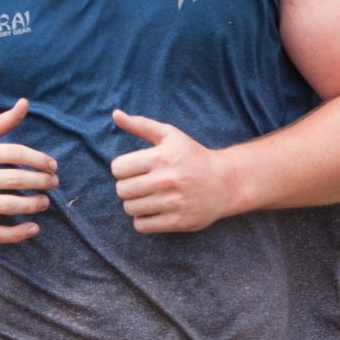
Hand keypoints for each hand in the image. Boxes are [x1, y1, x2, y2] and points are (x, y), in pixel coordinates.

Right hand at [0, 98, 56, 243]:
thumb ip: (2, 121)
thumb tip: (25, 103)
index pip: (15, 153)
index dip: (39, 159)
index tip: (52, 166)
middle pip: (14, 180)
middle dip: (41, 182)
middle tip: (54, 183)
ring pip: (7, 206)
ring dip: (32, 205)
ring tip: (45, 202)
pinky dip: (16, 235)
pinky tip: (34, 228)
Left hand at [109, 109, 235, 233]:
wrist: (224, 183)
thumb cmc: (192, 156)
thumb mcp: (170, 135)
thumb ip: (140, 125)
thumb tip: (115, 114)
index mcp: (161, 157)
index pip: (118, 168)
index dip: (123, 168)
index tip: (135, 169)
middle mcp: (166, 180)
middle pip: (121, 190)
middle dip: (128, 186)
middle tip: (142, 184)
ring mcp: (172, 203)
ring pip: (130, 208)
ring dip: (135, 203)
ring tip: (149, 197)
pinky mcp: (177, 222)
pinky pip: (142, 225)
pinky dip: (143, 219)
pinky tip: (154, 210)